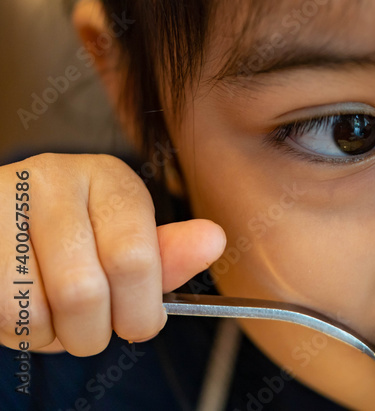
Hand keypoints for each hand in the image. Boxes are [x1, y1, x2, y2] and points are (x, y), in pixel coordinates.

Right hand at [0, 154, 224, 355]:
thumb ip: (165, 254)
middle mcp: (55, 179)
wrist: (3, 226)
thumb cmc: (74, 240)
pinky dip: (22, 333)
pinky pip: (5, 314)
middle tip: (95, 328)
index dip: (141, 307)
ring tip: (58, 315)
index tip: (141, 323)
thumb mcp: (124, 239)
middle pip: (86, 290)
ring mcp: (5, 204)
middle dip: (96, 331)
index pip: (135, 257)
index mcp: (109, 179)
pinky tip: (28, 309)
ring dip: (54, 335)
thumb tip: (213, 241)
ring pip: (39, 310)